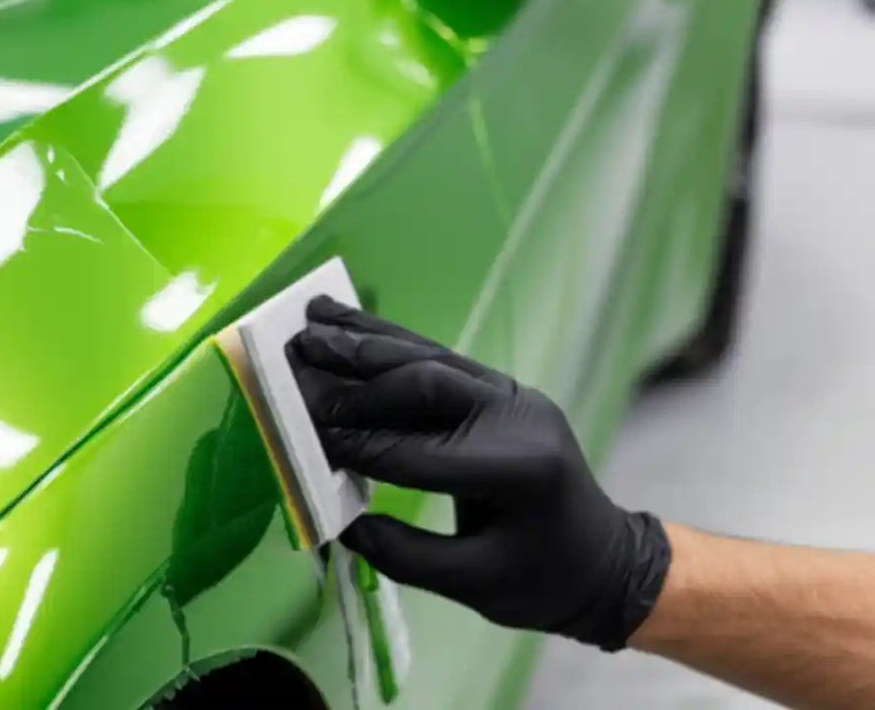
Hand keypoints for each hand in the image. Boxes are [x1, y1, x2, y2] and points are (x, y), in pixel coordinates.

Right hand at [288, 296, 670, 650]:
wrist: (607, 562)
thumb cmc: (544, 583)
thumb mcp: (474, 585)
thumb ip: (404, 554)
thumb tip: (339, 525)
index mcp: (516, 468)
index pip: (418, 451)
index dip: (357, 444)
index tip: (301, 432)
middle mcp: (516, 417)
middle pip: (424, 382)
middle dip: (356, 372)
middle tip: (297, 354)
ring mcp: (512, 397)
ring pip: (429, 358)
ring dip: (368, 339)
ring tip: (314, 318)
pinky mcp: (503, 392)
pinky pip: (440, 362)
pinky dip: (393, 344)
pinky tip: (354, 328)